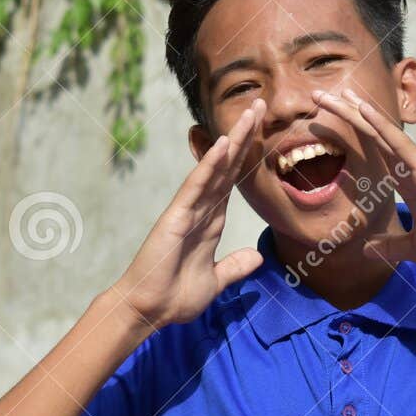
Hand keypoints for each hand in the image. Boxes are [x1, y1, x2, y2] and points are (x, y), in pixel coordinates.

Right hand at [111, 100, 266, 330]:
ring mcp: (189, 210)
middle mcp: (202, 210)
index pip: (234, 182)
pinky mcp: (177, 216)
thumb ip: (234, 267)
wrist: (150, 310)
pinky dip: (209, 165)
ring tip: (250, 114)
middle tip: (260, 105)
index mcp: (212, 222)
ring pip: (215, 168)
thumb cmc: (176, 296)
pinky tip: (223, 145)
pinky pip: (196, 186)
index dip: (249, 157)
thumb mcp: (216, 281)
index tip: (265, 132)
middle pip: (228, 166)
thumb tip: (256, 257)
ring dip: (233, 140)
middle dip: (245, 137)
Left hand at [314, 88, 415, 276]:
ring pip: (381, 133)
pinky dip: (380, 126)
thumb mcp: (414, 249)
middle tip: (319, 98)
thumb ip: (390, 246)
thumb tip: (366, 250)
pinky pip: (399, 144)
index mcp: (408, 184)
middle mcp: (411, 169)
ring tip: (330, 95)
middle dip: (346, 117)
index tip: (329, 125)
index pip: (373, 154)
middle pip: (372, 136)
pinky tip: (362, 109)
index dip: (351, 138)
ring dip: (354, 113)